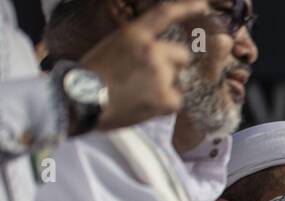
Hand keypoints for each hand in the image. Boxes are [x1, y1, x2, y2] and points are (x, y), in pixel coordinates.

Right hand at [80, 1, 204, 131]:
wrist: (81, 101)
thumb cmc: (92, 76)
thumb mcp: (113, 46)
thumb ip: (138, 47)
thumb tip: (158, 57)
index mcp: (135, 34)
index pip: (164, 14)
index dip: (186, 8)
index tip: (202, 5)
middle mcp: (152, 50)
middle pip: (181, 56)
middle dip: (172, 66)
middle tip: (149, 78)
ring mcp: (161, 74)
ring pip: (177, 80)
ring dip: (165, 86)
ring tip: (139, 93)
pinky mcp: (167, 98)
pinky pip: (176, 100)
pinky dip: (164, 105)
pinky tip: (144, 105)